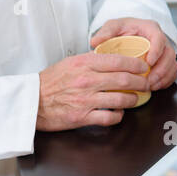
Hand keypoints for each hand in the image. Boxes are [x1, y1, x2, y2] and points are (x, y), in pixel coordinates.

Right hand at [37, 52, 155, 130]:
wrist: (30, 101)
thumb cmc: (50, 81)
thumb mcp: (70, 62)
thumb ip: (92, 60)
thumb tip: (112, 58)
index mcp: (84, 64)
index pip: (119, 61)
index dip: (136, 64)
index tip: (144, 67)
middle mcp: (87, 80)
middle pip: (124, 80)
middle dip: (141, 82)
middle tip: (146, 84)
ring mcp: (85, 100)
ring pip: (120, 99)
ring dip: (132, 99)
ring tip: (135, 98)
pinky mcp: (82, 117)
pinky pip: (109, 117)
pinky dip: (118, 116)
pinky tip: (118, 113)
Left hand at [89, 18, 176, 90]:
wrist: (128, 32)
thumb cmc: (123, 29)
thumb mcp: (113, 26)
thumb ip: (105, 32)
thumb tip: (95, 42)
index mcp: (150, 28)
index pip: (159, 38)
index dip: (156, 51)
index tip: (149, 62)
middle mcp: (160, 39)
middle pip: (169, 54)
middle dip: (161, 69)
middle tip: (149, 81)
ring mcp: (164, 51)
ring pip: (172, 64)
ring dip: (164, 77)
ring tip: (151, 86)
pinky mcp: (165, 61)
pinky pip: (171, 72)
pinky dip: (166, 81)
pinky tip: (155, 87)